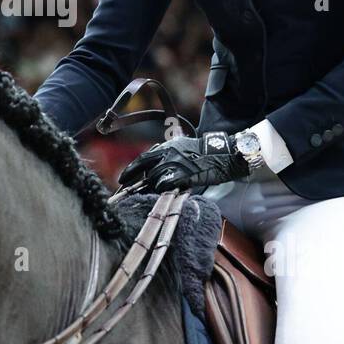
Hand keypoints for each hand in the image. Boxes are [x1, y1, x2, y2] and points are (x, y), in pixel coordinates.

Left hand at [117, 131, 252, 192]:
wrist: (221, 154)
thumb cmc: (202, 153)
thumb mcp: (181, 148)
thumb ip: (166, 155)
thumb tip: (153, 168)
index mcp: (166, 148)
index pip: (141, 159)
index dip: (130, 171)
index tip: (121, 179)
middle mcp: (167, 154)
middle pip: (145, 171)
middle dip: (134, 183)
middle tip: (126, 192)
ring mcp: (175, 164)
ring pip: (154, 179)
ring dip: (151, 188)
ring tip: (148, 195)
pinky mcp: (183, 174)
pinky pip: (165, 184)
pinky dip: (162, 189)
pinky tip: (163, 192)